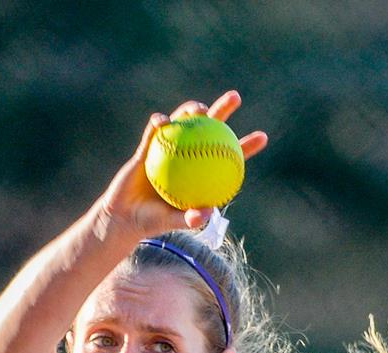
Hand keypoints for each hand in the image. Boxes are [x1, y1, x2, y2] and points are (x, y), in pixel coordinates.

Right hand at [95, 90, 268, 239]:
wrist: (124, 216)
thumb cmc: (152, 222)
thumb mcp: (171, 221)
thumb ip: (188, 218)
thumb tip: (207, 214)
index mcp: (200, 173)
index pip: (227, 156)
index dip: (246, 146)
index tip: (263, 136)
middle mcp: (187, 157)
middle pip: (209, 129)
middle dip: (223, 110)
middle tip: (235, 97)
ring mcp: (168, 149)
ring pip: (183, 123)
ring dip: (192, 110)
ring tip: (199, 109)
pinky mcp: (147, 147)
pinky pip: (154, 132)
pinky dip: (158, 124)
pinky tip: (161, 121)